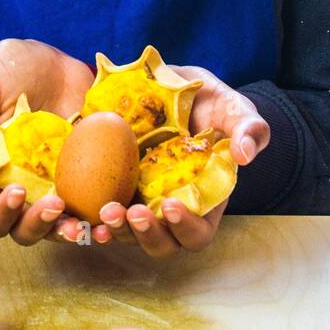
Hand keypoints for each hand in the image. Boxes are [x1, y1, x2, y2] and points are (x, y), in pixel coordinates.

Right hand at [0, 38, 93, 245]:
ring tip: (92, 225)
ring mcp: (59, 184)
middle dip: (42, 227)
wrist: (46, 62)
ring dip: (77, 231)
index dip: (3, 213)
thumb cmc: (2, 78)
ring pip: (65, 225)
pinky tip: (120, 207)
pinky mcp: (89, 173)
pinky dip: (107, 211)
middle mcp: (27, 190)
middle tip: (57, 207)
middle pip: (29, 230)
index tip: (18, 191)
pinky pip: (97, 202)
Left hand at [79, 64, 269, 258]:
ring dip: (116, 230)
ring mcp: (141, 201)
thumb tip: (246, 155)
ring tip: (105, 211)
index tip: (171, 204)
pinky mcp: (115, 187)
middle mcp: (171, 210)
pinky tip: (80, 210)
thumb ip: (248, 128)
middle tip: (131, 212)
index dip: (186, 227)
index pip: (198, 233)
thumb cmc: (211, 102)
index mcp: (204, 201)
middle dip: (146, 234)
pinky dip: (92, 217)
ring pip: (128, 235)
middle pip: (161, 244)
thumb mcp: (233, 108)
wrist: (172, 86)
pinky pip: (103, 213)